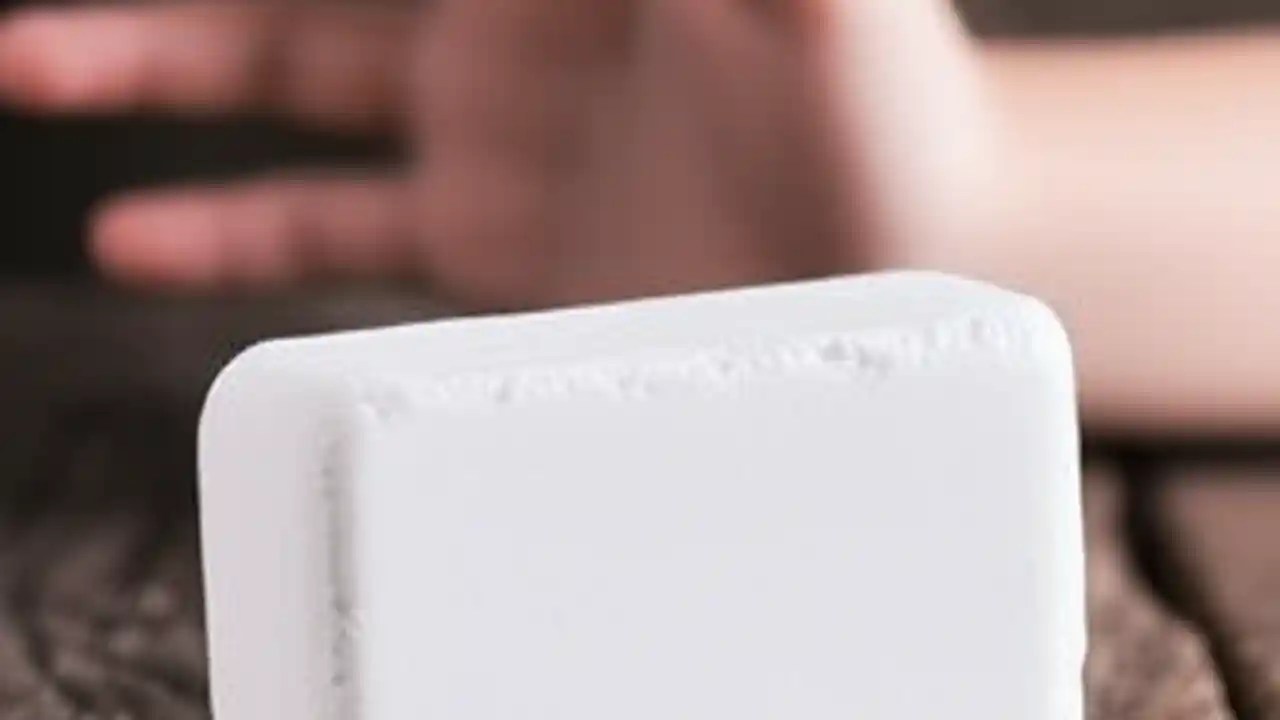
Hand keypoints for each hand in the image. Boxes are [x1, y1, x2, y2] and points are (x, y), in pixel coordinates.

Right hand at [0, 0, 991, 307]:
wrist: (908, 258)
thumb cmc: (889, 114)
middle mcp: (502, 25)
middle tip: (52, 9)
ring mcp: (486, 135)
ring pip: (287, 83)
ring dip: (157, 72)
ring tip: (40, 65)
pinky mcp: (491, 242)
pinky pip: (339, 229)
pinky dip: (237, 232)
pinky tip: (146, 239)